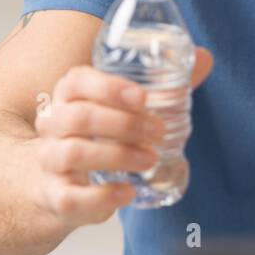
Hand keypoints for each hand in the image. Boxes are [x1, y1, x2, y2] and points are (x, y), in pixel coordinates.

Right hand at [31, 46, 213, 225]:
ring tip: (150, 159)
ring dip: (117, 155)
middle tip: (159, 132)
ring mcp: (49, 161)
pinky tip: (128, 192)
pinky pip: (70, 197)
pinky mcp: (54, 195)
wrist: (60, 181)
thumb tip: (205, 57)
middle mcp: (52, 125)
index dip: (108, 87)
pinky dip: (102, 196)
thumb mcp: (123, 109)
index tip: (142, 97)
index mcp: (68, 96)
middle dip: (124, 124)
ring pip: (74, 153)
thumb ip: (164, 85)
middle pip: (79, 116)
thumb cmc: (99, 135)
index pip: (77, 81)